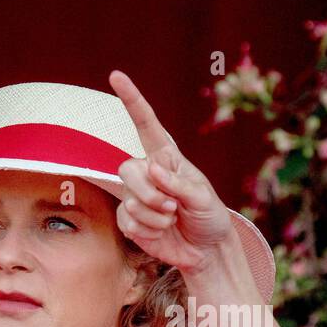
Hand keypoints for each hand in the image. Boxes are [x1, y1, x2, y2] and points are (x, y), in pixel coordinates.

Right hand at [108, 70, 238, 271]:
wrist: (207, 250)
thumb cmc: (209, 217)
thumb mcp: (203, 198)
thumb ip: (179, 183)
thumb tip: (153, 169)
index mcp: (167, 158)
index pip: (147, 125)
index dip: (132, 101)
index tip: (116, 76)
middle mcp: (148, 173)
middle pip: (128, 169)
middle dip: (150, 193)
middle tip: (173, 207)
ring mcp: (136, 196)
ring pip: (129, 200)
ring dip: (155, 216)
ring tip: (172, 219)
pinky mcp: (130, 220)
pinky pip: (128, 221)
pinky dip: (147, 231)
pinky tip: (161, 232)